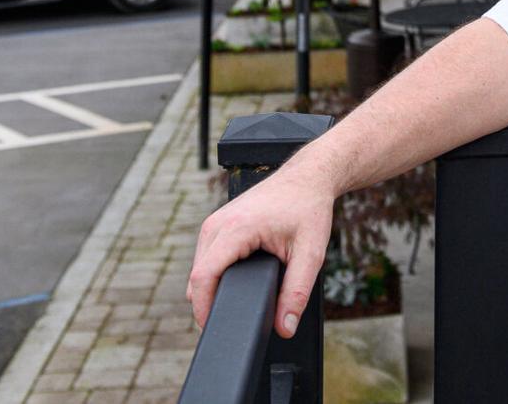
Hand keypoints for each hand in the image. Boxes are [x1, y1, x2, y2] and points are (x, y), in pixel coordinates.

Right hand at [186, 166, 335, 337]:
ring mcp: (213, 222)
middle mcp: (217, 224)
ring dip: (211, 288)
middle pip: (196, 278)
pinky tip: (233, 283)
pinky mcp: (216, 224)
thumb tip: (284, 328)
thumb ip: (297, 292)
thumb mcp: (311, 253)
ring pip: (199, 269)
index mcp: (235, 229)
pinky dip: (214, 274)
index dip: (204, 309)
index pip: (203, 278)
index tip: (216, 329)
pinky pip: (205, 258)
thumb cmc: (309, 208)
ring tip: (236, 302)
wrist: (307, 177)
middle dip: (209, 303)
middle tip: (235, 320)